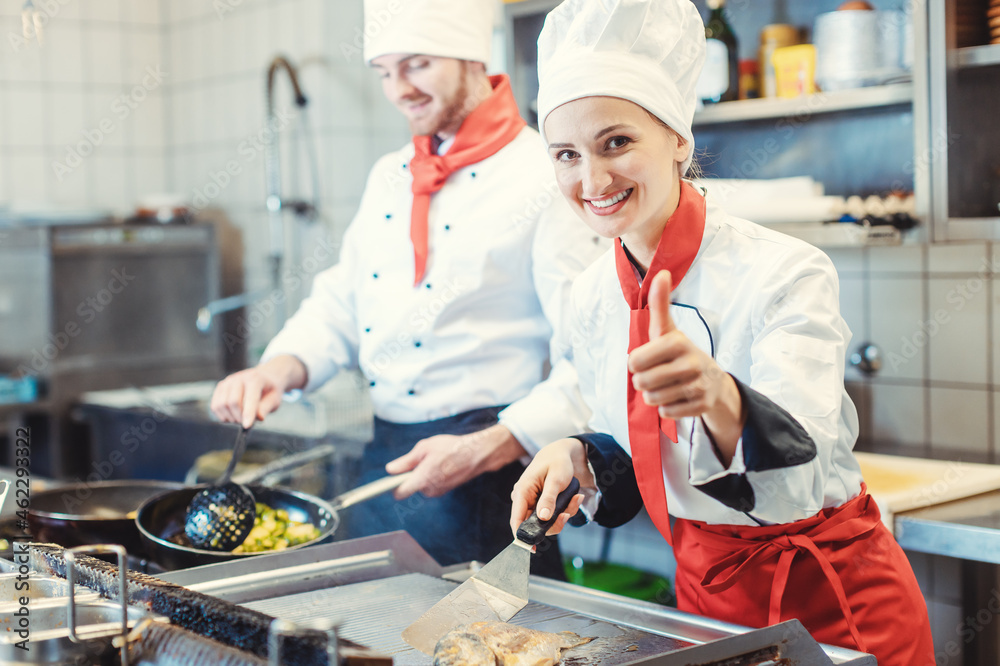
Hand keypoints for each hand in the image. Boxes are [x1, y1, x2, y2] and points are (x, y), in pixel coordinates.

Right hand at [210, 355, 306, 428]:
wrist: (264, 377)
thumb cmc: (269, 390)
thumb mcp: (274, 399)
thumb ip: (266, 408)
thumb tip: (257, 417)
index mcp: (255, 379)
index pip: (249, 398)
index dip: (248, 413)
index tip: (247, 426)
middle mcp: (239, 378)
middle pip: (232, 402)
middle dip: (239, 417)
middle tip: (246, 422)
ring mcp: (227, 382)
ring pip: (221, 404)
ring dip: (229, 417)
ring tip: (240, 418)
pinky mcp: (220, 387)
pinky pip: (215, 405)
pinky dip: (222, 415)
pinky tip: (232, 416)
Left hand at [385, 424, 526, 498]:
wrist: (477, 454)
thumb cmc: (451, 448)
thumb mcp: (424, 448)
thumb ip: (406, 461)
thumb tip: (390, 469)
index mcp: (422, 480)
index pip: (399, 493)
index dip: (391, 487)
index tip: (385, 483)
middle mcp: (430, 490)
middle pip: (411, 487)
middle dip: (411, 475)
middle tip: (420, 459)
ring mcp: (439, 491)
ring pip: (422, 485)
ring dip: (423, 474)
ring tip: (434, 459)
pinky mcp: (446, 490)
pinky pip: (432, 484)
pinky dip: (433, 475)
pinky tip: (441, 464)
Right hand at [509, 438, 591, 537]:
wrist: (560, 454)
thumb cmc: (556, 463)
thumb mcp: (556, 479)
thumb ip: (549, 498)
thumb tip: (543, 518)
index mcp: (523, 492)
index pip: (516, 519)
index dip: (521, 536)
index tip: (531, 549)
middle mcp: (525, 499)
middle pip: (534, 524)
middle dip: (554, 522)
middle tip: (567, 514)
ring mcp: (533, 503)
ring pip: (546, 521)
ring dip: (563, 515)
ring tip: (576, 498)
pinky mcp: (542, 505)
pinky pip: (552, 515)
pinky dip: (565, 510)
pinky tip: (575, 497)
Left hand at [628, 270, 742, 459]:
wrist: (714, 381)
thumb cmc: (680, 353)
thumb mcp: (668, 329)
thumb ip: (660, 304)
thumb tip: (661, 273)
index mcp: (677, 342)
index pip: (635, 361)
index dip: (635, 363)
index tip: (644, 359)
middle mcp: (690, 363)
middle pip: (642, 383)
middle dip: (643, 381)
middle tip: (654, 374)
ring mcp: (698, 386)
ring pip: (653, 399)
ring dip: (654, 395)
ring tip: (665, 385)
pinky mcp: (701, 406)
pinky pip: (666, 412)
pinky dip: (667, 408)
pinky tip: (677, 396)